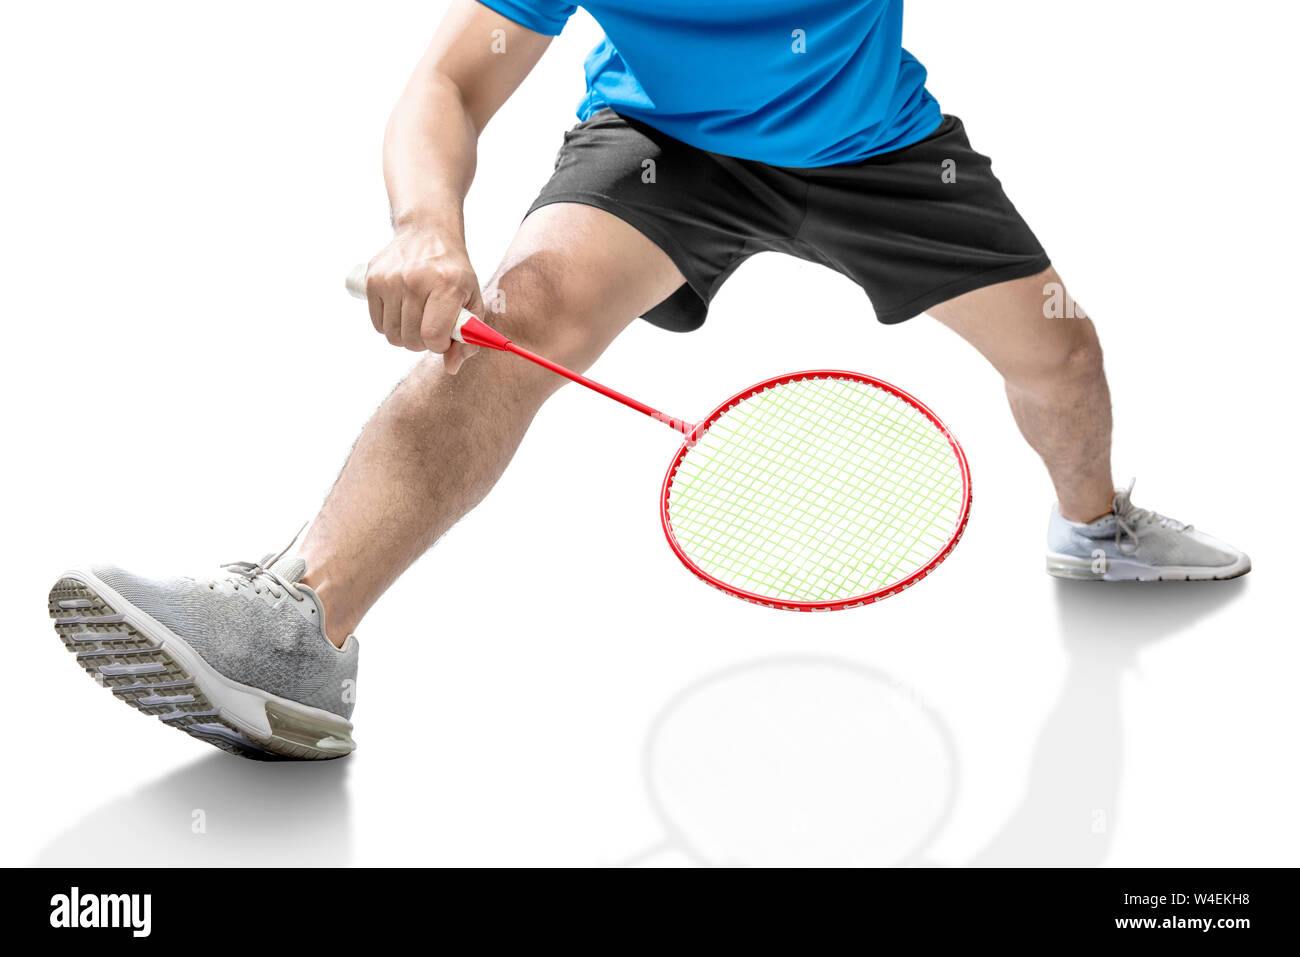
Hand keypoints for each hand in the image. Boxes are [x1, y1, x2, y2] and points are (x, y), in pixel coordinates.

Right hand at [363, 224, 483, 372]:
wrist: (427, 233)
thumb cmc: (454, 272)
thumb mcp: (472, 300)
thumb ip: (469, 338)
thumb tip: (451, 368)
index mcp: (447, 284)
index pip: (433, 335)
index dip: (439, 347)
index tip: (443, 339)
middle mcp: (415, 280)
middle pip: (412, 339)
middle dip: (424, 342)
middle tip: (431, 326)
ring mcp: (390, 279)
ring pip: (393, 336)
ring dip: (406, 336)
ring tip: (417, 319)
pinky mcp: (372, 280)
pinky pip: (378, 324)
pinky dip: (390, 326)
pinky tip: (401, 312)